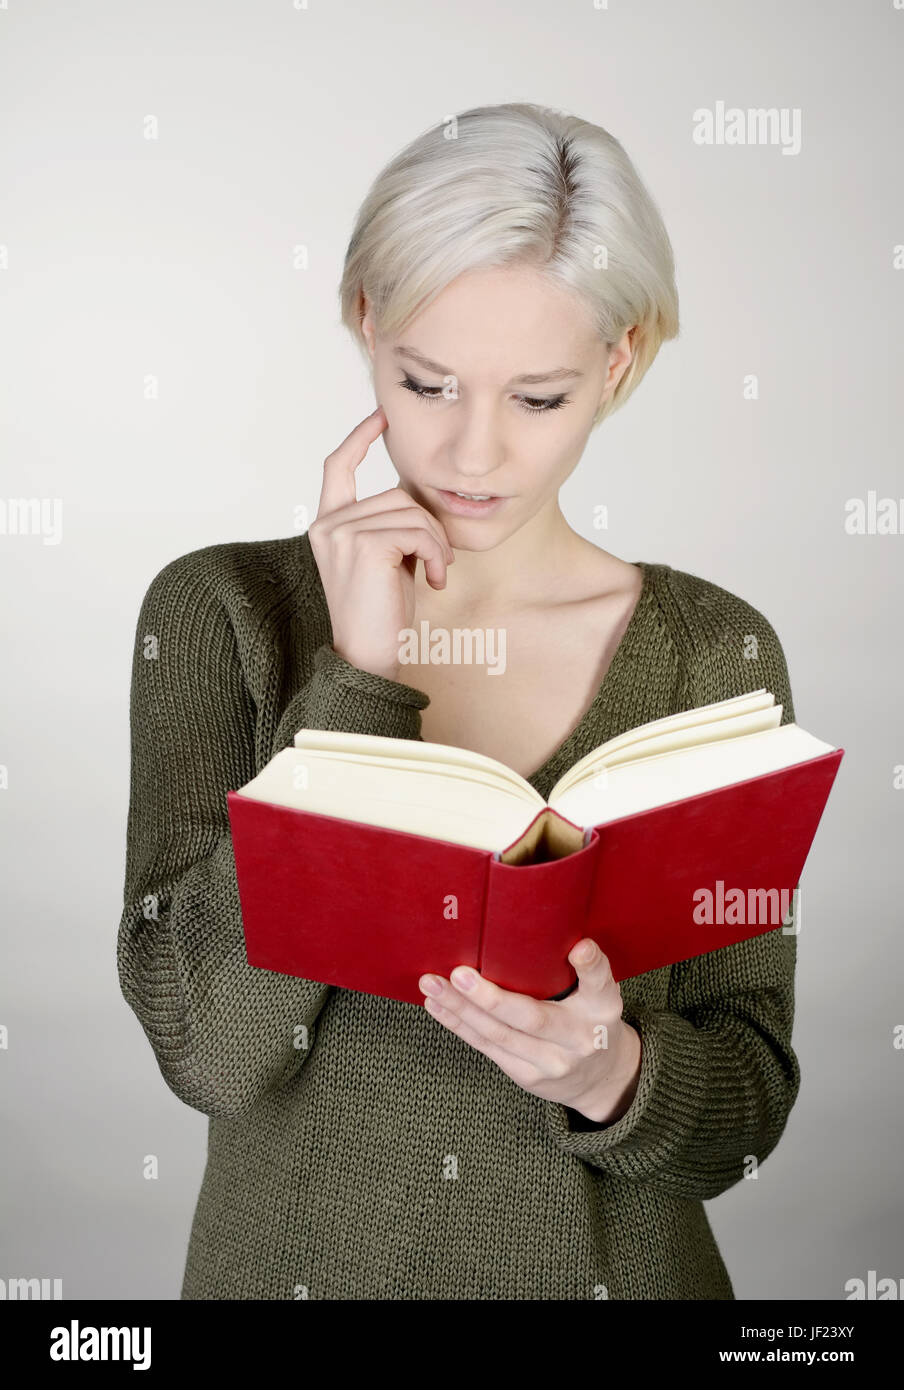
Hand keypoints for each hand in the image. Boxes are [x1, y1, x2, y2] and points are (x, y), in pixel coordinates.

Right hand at [307, 406, 454, 680]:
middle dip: (428, 526)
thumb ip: (391, 526)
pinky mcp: (364, 544)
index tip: (382, 416)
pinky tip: (432, 581)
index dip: (359, 437)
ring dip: (436, 544)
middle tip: (436, 564)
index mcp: (327, 526)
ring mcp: (342, 533)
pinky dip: (436, 554)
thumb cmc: (382, 617)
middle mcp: (327, 525)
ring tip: (434, 575)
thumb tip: (418, 499)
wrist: (369, 659)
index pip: (337, 467)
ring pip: (412, 511)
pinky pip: (418, 530)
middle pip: (396, 494)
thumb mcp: (387, 561)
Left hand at [419, 938, 642, 1124]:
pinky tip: (437, 1005)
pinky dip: (458, 1024)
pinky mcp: (528, 1076)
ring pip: (498, 1034)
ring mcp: (552, 1061)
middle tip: (459, 974)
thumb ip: (581, 968)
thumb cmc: (590, 1018)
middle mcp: (580, 1037)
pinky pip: (487, 1046)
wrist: (601, 1078)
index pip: (601, 981)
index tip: (579, 948)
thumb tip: (535, 925)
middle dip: (491, 997)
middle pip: (532, 1017)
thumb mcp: (598, 992)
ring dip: (460, 1008)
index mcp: (603, 1006)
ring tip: (431, 984)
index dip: (591, 964)